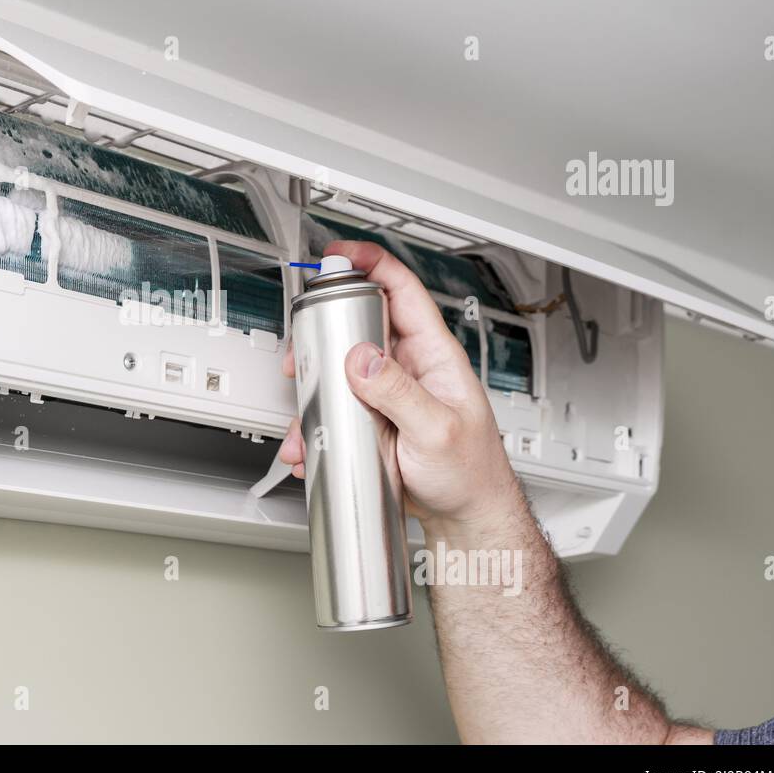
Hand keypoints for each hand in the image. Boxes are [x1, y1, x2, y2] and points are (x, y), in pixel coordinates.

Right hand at [280, 240, 521, 530]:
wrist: (467, 518)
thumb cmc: (471, 474)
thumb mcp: (436, 431)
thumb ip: (399, 393)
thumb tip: (361, 358)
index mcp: (434, 355)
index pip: (402, 290)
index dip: (370, 263)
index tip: (337, 254)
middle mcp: (410, 367)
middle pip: (359, 326)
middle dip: (323, 337)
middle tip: (301, 354)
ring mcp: (390, 392)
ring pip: (341, 372)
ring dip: (315, 393)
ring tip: (305, 418)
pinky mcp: (374, 418)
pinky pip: (338, 408)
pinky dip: (318, 425)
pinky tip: (313, 444)